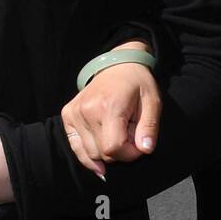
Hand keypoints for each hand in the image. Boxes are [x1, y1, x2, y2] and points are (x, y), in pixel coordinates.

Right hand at [61, 40, 160, 178]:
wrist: (119, 65)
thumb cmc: (138, 84)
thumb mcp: (153, 102)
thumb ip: (149, 128)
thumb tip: (145, 150)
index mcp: (108, 106)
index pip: (113, 148)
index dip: (129, 154)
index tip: (139, 144)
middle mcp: (87, 110)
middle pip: (102, 153)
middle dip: (120, 152)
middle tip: (129, 134)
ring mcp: (74, 113)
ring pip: (89, 153)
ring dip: (106, 151)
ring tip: (116, 132)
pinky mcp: (68, 115)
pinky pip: (76, 147)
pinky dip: (88, 155)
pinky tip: (100, 154)